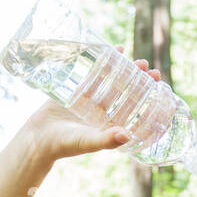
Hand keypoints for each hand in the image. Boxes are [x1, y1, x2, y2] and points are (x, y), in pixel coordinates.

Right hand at [25, 45, 161, 159]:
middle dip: (140, 82)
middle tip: (151, 69)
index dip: (149, 99)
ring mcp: (91, 101)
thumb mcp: (87, 142)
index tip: (160, 87)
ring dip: (125, 70)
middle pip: (127, 94)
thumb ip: (106, 140)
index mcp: (111, 125)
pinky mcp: (77, 91)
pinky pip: (94, 75)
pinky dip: (104, 63)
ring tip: (137, 59)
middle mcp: (104, 113)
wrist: (37, 138)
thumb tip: (127, 135)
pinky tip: (115, 50)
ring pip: (112, 82)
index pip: (135, 110)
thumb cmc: (64, 145)